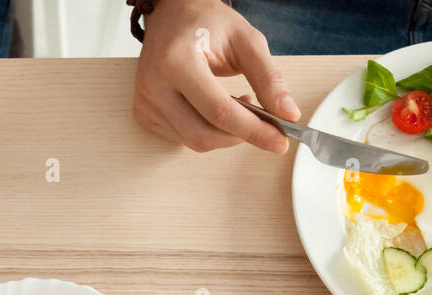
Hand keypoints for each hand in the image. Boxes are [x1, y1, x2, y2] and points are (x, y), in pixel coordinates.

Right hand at [133, 0, 298, 151]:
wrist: (171, 14)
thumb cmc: (206, 23)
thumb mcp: (246, 41)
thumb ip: (268, 78)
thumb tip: (288, 113)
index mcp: (176, 61)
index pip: (219, 111)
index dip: (253, 131)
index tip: (280, 141)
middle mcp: (154, 85)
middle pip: (204, 135)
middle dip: (239, 136)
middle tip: (261, 120)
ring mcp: (145, 102)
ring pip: (194, 141)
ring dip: (224, 133)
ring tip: (237, 105)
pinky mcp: (143, 114)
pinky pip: (181, 138)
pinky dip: (205, 130)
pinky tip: (212, 109)